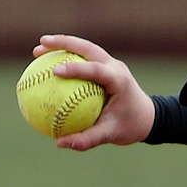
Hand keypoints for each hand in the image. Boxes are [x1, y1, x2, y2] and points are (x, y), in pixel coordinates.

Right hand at [34, 34, 155, 149]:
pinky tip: (47, 64)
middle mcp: (115, 67)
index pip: (96, 69)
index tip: (55, 71)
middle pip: (88, 47)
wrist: (147, 118)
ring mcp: (111, 64)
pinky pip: (84, 58)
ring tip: (38, 49)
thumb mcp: (110, 135)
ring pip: (85, 48)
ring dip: (63, 44)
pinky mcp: (106, 66)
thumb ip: (86, 139)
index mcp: (119, 80)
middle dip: (64, 42)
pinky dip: (67, 57)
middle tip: (41, 43)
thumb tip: (59, 143)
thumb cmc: (129, 127)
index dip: (76, 68)